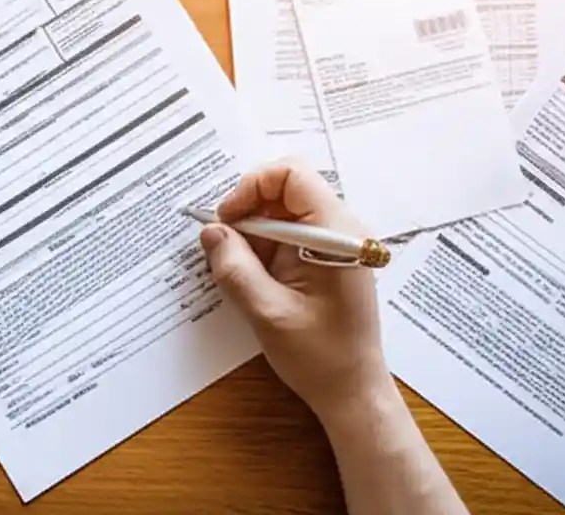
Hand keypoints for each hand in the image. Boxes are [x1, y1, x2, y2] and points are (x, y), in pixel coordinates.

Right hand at [200, 161, 390, 421]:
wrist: (353, 390)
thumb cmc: (320, 356)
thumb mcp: (267, 313)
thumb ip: (236, 268)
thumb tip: (211, 231)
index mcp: (335, 233)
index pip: (292, 174)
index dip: (252, 187)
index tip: (227, 219)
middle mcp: (340, 228)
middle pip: (286, 190)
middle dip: (248, 212)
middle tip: (225, 246)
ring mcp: (335, 243)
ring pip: (284, 213)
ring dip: (254, 234)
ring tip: (239, 271)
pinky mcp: (327, 258)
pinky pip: (291, 235)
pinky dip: (265, 249)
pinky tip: (254, 279)